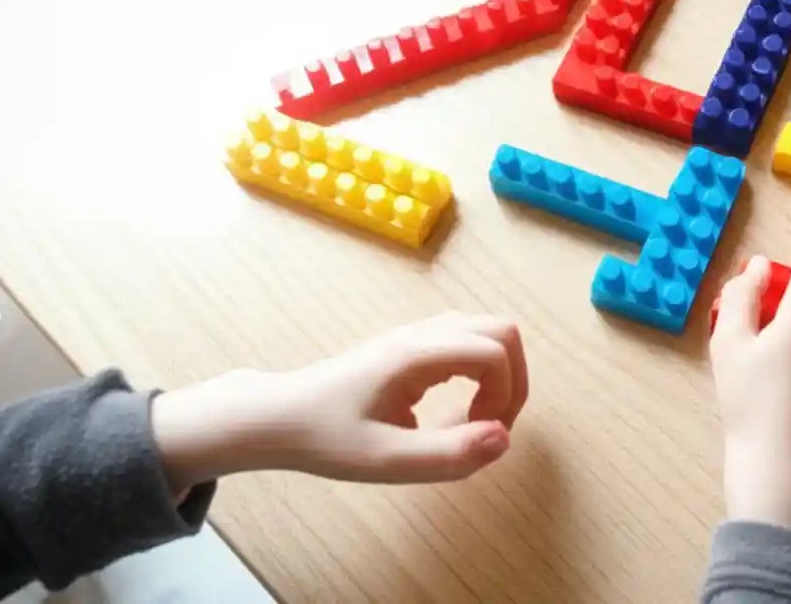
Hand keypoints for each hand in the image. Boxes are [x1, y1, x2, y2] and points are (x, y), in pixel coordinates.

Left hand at [151, 312, 528, 491]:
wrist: (277, 417)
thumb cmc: (326, 439)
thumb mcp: (386, 460)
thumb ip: (448, 454)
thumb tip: (504, 439)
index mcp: (417, 355)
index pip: (494, 352)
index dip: (506, 396)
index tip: (484, 435)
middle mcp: (421, 335)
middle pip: (501, 330)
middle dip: (513, 379)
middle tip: (491, 424)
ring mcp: (415, 335)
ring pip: (485, 331)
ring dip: (499, 373)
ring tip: (476, 419)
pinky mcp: (410, 346)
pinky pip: (465, 341)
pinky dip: (480, 370)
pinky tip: (455, 408)